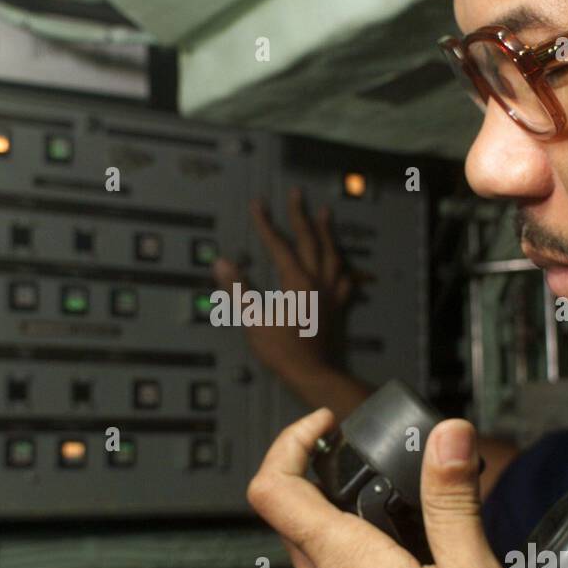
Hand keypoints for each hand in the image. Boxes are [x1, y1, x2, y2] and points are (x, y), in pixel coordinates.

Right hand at [214, 189, 352, 379]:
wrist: (313, 374)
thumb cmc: (282, 351)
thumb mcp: (254, 320)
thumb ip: (238, 290)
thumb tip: (222, 263)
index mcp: (297, 281)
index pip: (278, 244)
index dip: (266, 223)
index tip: (257, 204)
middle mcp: (317, 281)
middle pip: (311, 240)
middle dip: (300, 215)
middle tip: (296, 193)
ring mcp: (330, 293)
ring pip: (332, 254)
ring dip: (327, 232)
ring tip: (325, 214)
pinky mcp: (337, 307)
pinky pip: (345, 280)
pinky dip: (344, 266)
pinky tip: (343, 263)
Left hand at [247, 408, 544, 567]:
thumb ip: (454, 505)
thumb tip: (447, 438)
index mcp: (348, 566)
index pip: (274, 487)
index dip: (290, 441)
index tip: (325, 424)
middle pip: (294, 517)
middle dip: (325, 477)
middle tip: (367, 459)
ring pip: (316, 556)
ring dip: (345, 522)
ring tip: (401, 512)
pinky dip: (360, 564)